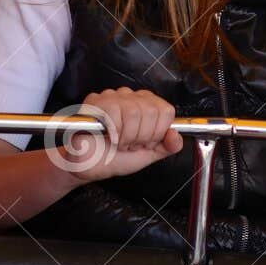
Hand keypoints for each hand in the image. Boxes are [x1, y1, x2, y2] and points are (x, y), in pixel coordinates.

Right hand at [61, 88, 182, 181]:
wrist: (89, 167)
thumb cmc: (114, 158)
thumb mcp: (148, 154)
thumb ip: (167, 146)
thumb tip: (176, 135)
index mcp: (146, 105)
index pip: (165, 110)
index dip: (157, 132)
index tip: (145, 143)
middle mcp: (131, 97)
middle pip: (151, 111)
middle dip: (142, 136)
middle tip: (130, 144)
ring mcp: (113, 96)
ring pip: (134, 111)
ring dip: (127, 136)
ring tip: (119, 142)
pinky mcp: (95, 101)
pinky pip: (114, 111)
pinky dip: (114, 131)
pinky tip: (109, 137)